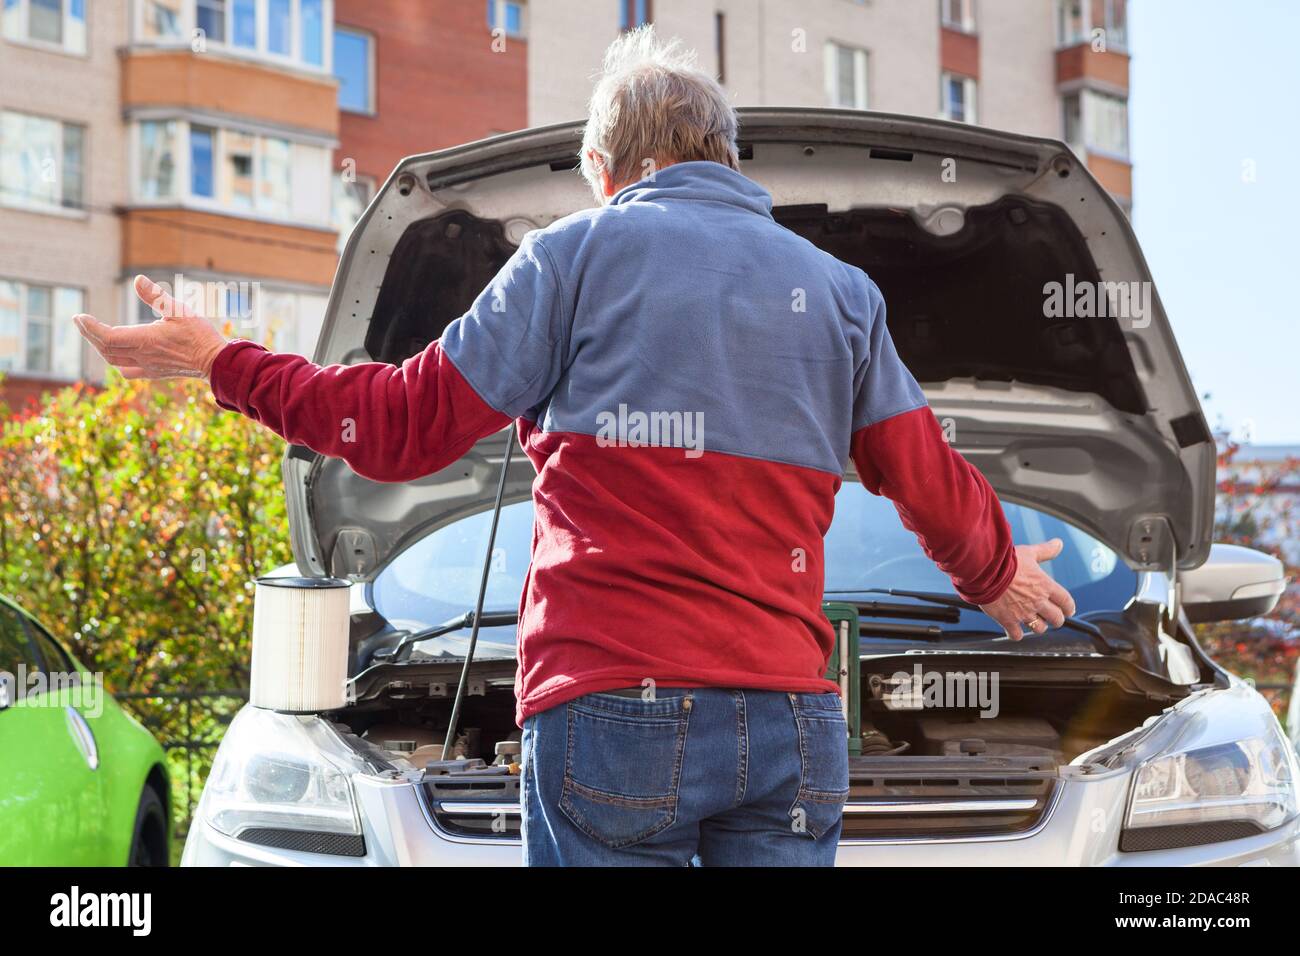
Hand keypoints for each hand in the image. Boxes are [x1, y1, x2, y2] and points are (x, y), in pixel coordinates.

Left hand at [74, 275, 228, 379]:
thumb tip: (137, 280)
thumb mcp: (179, 310)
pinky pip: (128, 371)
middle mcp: (143, 356)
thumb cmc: (200, 335)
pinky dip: (116, 361)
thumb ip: (156, 296)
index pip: (108, 336)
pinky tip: (118, 354)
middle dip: (89, 334)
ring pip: (114, 360)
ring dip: (100, 347)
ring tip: (94, 335)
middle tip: (80, 321)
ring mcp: (148, 366)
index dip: (90, 327)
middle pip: (106, 348)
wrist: (216, 362)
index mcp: (145, 340)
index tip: (79, 317)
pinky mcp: (155, 372)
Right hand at [979, 538, 1076, 639]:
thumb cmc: (1006, 560)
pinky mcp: (1008, 620)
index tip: (1067, 610)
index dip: (1068, 608)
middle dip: (1056, 619)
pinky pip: (1017, 635)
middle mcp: (1038, 602)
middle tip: (1051, 618)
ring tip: (1033, 622)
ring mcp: (1023, 613)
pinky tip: (1014, 630)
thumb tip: (1059, 543)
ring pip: (1039, 628)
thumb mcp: (1029, 553)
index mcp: (1046, 586)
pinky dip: (1016, 634)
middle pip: (1056, 619)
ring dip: (1037, 626)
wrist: (984, 570)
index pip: (1066, 602)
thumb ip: (1045, 550)